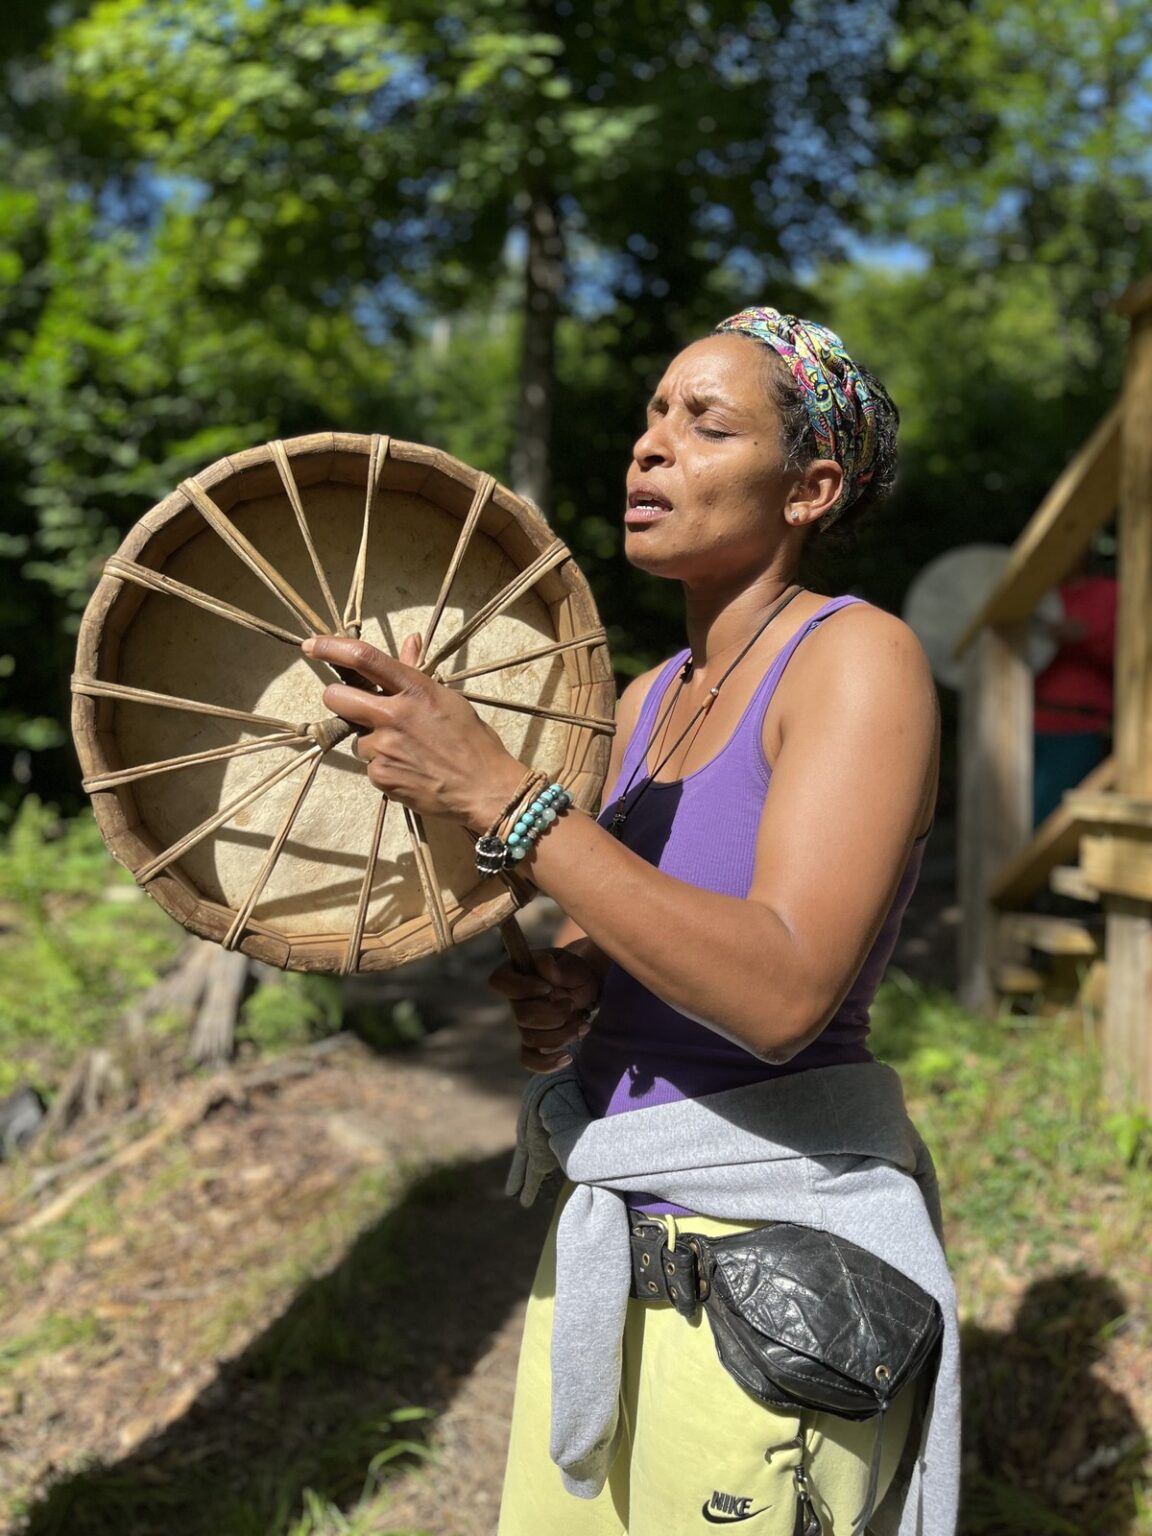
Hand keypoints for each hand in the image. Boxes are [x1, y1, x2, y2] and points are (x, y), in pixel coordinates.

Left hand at [302, 633, 526, 828]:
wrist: (485, 788)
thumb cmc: (473, 741)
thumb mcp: (447, 699)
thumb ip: (416, 673)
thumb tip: (409, 640)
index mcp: (415, 689)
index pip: (364, 658)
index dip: (331, 647)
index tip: (312, 645)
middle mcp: (395, 714)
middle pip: (336, 697)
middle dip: (339, 699)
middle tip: (354, 706)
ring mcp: (385, 747)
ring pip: (358, 738)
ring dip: (374, 742)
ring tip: (408, 751)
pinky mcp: (381, 776)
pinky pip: (370, 766)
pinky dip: (385, 767)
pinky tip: (410, 770)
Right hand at [489, 946, 602, 1073]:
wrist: (587, 991)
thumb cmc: (575, 973)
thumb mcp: (572, 964)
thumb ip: (558, 967)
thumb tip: (543, 963)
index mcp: (516, 973)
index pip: (500, 981)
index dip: (522, 988)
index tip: (548, 988)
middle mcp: (513, 1000)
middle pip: (521, 1016)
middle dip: (553, 1015)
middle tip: (571, 1005)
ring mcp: (521, 1024)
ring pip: (530, 1038)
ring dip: (561, 1035)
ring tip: (583, 1025)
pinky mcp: (532, 1043)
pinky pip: (529, 1059)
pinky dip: (547, 1063)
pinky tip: (567, 1058)